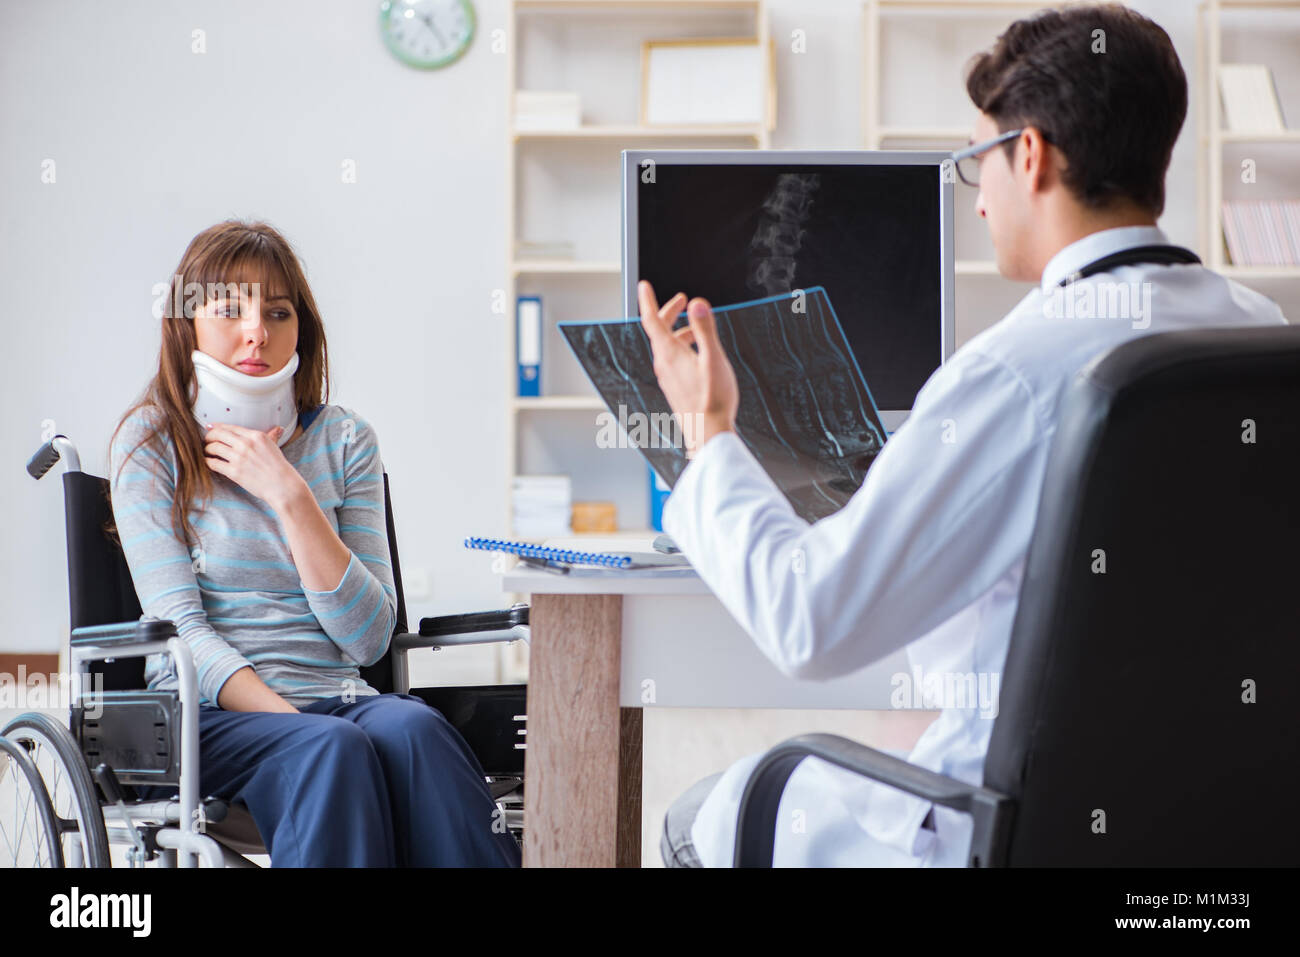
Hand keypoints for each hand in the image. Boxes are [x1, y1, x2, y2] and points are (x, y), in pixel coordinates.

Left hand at [203, 422, 305, 511]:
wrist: (282, 486)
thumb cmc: (280, 468)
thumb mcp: (275, 447)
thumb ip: (272, 436)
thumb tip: (278, 429)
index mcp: (256, 436)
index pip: (230, 427)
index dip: (217, 427)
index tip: (210, 428)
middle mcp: (246, 444)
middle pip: (218, 435)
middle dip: (209, 437)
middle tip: (206, 440)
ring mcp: (239, 458)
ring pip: (214, 448)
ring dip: (207, 449)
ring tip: (207, 451)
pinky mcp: (234, 472)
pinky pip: (214, 463)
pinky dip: (208, 462)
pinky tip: (208, 462)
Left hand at [637, 280, 738, 454]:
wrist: (708, 432)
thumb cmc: (713, 399)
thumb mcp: (713, 359)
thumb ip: (705, 330)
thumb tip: (698, 304)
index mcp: (670, 353)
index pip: (652, 320)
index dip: (648, 300)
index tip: (644, 285)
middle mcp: (664, 364)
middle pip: (659, 330)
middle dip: (670, 312)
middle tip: (682, 301)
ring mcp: (667, 376)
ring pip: (667, 346)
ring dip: (680, 331)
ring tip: (697, 328)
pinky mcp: (674, 387)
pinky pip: (672, 360)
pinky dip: (681, 347)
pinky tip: (697, 354)